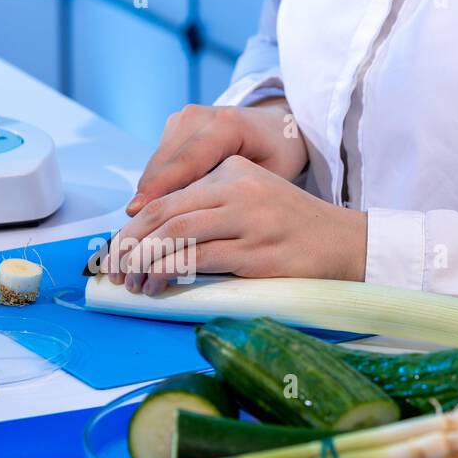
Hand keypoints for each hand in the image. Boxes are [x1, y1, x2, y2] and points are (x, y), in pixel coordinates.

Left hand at [105, 155, 367, 294]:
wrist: (346, 244)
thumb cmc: (292, 230)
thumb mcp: (251, 201)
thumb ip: (209, 208)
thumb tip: (151, 238)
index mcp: (231, 172)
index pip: (168, 196)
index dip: (133, 227)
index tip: (115, 250)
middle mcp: (237, 190)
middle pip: (165, 214)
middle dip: (129, 245)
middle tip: (112, 269)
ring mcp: (248, 221)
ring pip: (176, 235)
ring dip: (145, 262)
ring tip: (132, 282)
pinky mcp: (257, 253)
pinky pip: (199, 260)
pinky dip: (169, 273)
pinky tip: (157, 285)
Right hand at [126, 100, 307, 215]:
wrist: (275, 126)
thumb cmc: (277, 156)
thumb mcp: (268, 178)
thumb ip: (233, 197)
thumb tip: (195, 227)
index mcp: (227, 125)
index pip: (186, 161)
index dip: (159, 187)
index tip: (136, 211)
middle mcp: (198, 117)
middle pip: (163, 164)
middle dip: (146, 200)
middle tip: (133, 236)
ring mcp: (182, 120)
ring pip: (155, 166)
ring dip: (147, 198)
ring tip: (139, 232)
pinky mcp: (173, 128)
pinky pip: (158, 164)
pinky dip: (155, 189)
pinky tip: (155, 217)